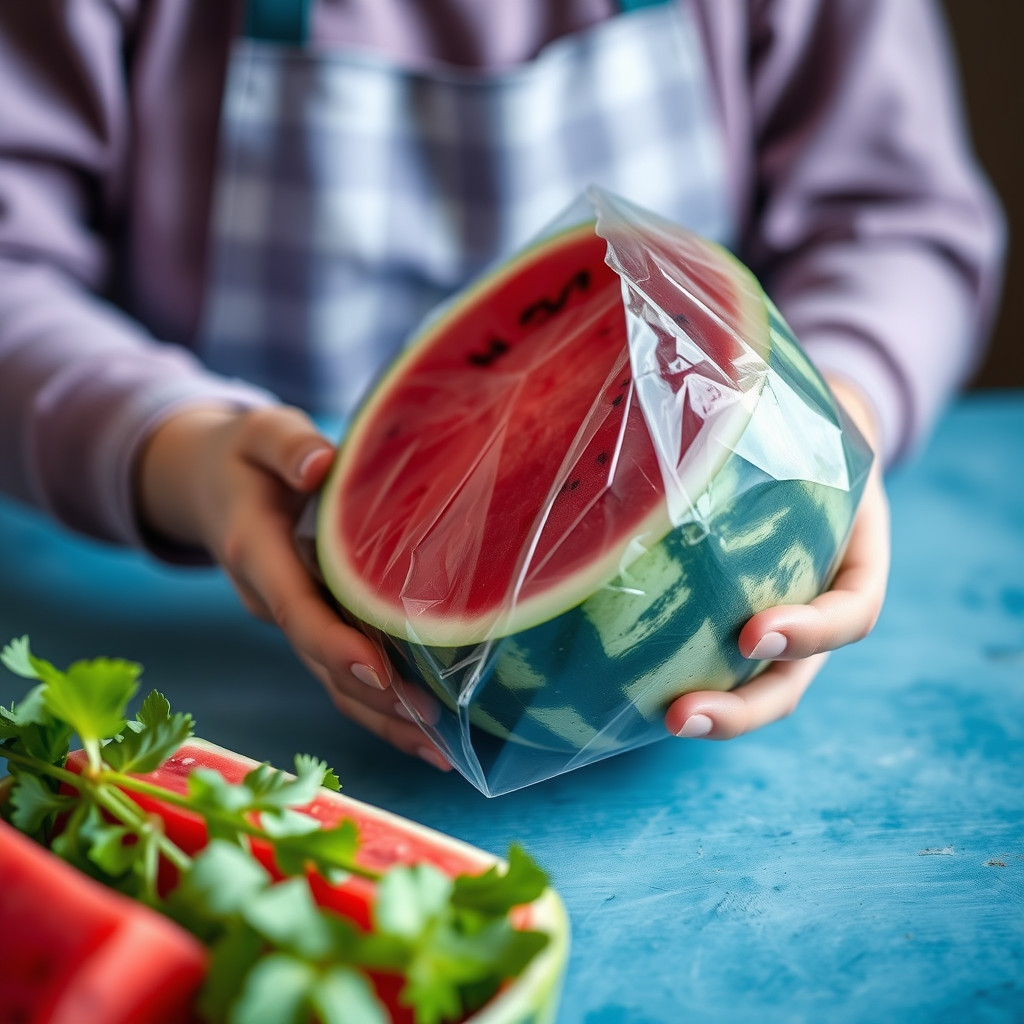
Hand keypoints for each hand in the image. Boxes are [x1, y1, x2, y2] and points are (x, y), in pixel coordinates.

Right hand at [136, 405, 451, 769]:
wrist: (211, 485)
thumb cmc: (246, 456)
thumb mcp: (259, 434)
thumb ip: (286, 445)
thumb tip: (319, 465)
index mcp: (257, 554)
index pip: (296, 608)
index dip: (333, 644)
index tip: (378, 674)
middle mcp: (272, 600)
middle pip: (320, 663)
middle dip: (375, 701)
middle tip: (435, 732)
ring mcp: (291, 620)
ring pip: (332, 682)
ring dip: (384, 720)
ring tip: (442, 751)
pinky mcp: (312, 624)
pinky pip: (342, 674)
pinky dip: (379, 706)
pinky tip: (422, 730)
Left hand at [663, 376, 890, 739]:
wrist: (804, 429)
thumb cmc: (803, 416)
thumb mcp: (809, 405)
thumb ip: (769, 398)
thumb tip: (695, 342)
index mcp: (854, 554)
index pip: (851, 610)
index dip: (812, 630)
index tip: (755, 630)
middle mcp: (816, 597)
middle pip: (794, 676)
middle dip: (745, 707)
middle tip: (683, 714)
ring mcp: (776, 616)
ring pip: (754, 686)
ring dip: (713, 712)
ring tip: (657, 718)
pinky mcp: (728, 618)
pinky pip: (710, 661)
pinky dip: (677, 677)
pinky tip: (624, 688)